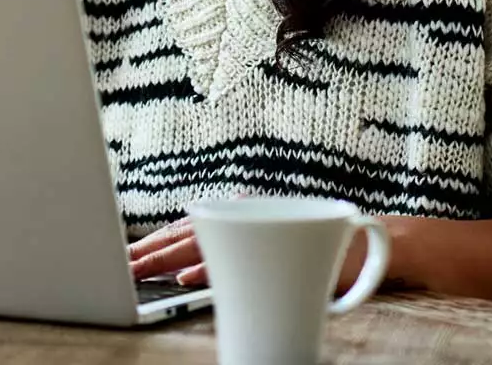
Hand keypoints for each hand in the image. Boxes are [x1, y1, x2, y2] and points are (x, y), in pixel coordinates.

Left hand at [128, 217, 377, 290]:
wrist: (371, 246)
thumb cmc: (314, 255)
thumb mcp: (264, 254)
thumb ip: (226, 259)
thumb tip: (182, 275)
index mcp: (237, 211)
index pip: (184, 229)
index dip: (152, 244)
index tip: (125, 258)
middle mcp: (244, 211)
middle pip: (184, 235)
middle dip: (147, 253)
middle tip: (119, 267)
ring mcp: (260, 227)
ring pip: (202, 247)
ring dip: (164, 262)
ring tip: (136, 272)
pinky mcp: (280, 248)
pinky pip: (237, 262)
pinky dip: (206, 272)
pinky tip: (184, 280)